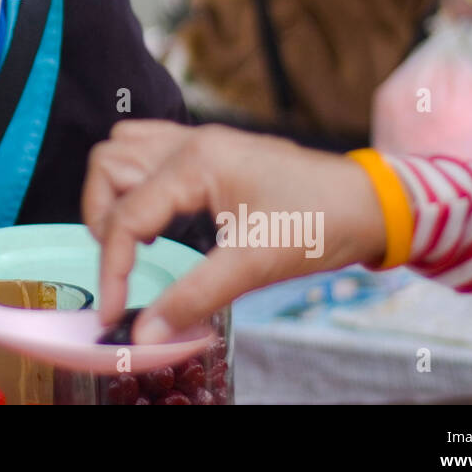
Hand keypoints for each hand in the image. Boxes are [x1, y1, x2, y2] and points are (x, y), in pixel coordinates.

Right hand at [83, 122, 385, 342]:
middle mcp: (191, 141)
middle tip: (119, 262)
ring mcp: (201, 139)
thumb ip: (194, 297)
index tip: (112, 310)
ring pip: (124, 147)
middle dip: (101, 216)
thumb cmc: (320, 223)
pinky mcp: (212, 149)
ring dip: (115, 192)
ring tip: (132, 238)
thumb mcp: (255, 266)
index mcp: (197, 163)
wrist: (370, 202)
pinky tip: (156, 216)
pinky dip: (137, 180)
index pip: (127, 215)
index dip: (112, 267)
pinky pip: (150, 148)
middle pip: (109, 163)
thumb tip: (145, 332)